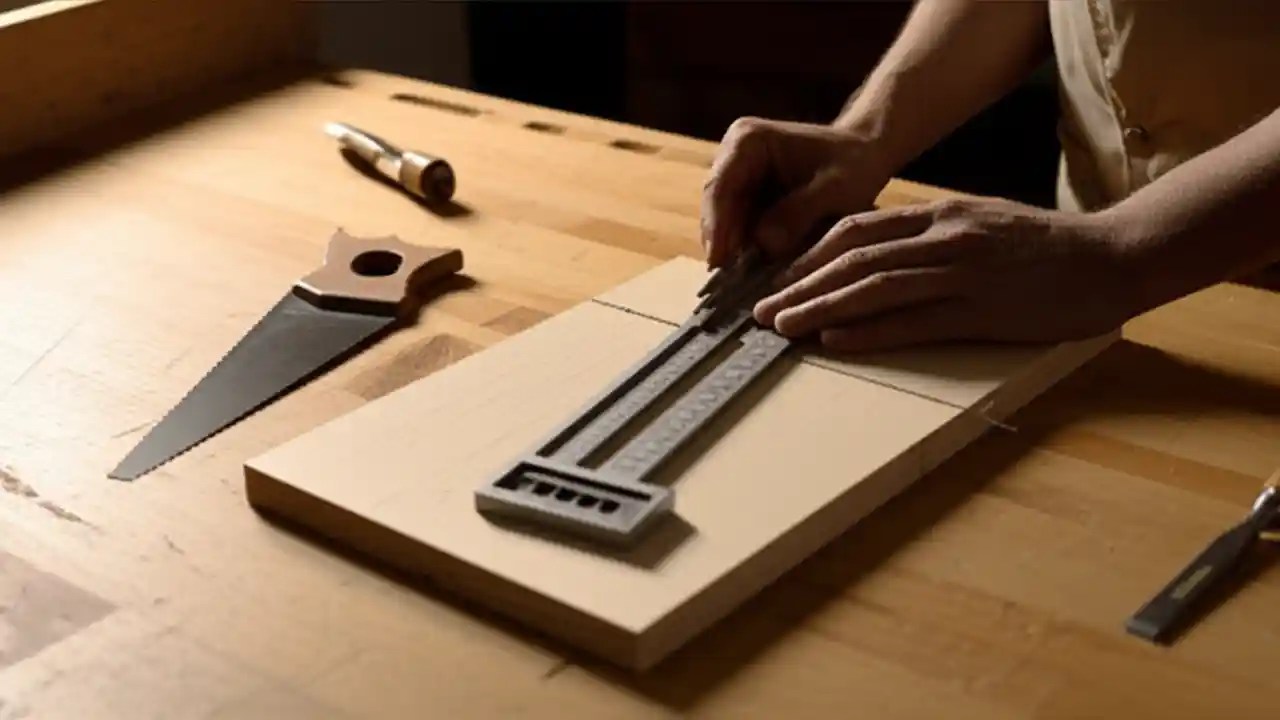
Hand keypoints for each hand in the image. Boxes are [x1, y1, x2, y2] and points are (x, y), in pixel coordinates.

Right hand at [701, 117, 893, 267]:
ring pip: (723, 221)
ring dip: (731, 251)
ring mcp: (737, 177)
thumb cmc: (853, 163)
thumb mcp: (835, 187)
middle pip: (715, 207)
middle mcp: (732, 156)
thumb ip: (799, 212)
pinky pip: (737, 227)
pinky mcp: (746, 197)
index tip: (720, 261)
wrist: (863, 154)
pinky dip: (744, 249)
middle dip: (721, 243)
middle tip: (726, 285)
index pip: (721, 187)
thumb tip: (765, 244)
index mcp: (747, 141)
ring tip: (738, 286)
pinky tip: (751, 274)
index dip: (718, 226)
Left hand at [753, 197, 1139, 352]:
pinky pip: (913, 320)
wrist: (1113, 257)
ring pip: (874, 287)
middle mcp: (943, 237)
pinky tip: (834, 340)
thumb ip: (931, 236)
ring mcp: (962, 272)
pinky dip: (869, 330)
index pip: (855, 231)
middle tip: (758, 311)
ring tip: (781, 326)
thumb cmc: (1045, 249)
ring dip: (819, 307)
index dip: (807, 255)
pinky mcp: (982, 309)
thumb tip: (878, 256)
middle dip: (799, 284)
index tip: (775, 278)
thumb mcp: (980, 224)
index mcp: (939, 215)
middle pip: (853, 259)